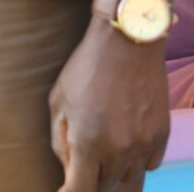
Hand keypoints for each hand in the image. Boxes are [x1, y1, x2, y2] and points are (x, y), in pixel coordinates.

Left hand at [49, 21, 169, 191]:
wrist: (128, 44)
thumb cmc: (85, 69)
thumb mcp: (59, 100)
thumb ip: (62, 139)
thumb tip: (68, 168)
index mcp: (89, 142)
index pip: (81, 190)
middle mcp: (120, 149)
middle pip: (107, 189)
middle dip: (92, 187)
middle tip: (81, 176)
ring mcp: (144, 145)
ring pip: (131, 181)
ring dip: (114, 180)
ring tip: (101, 171)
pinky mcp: (161, 136)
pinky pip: (149, 165)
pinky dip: (135, 166)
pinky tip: (122, 154)